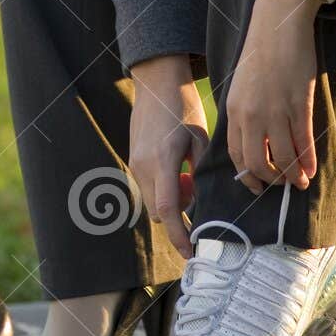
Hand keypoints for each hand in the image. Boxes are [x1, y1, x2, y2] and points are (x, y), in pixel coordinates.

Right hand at [128, 53, 210, 259]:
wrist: (156, 82)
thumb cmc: (183, 107)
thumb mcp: (200, 139)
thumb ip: (199, 173)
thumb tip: (203, 202)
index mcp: (163, 160)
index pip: (167, 210)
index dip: (179, 236)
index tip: (192, 253)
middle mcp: (143, 165)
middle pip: (159, 212)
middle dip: (178, 215)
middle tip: (195, 192)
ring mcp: (134, 163)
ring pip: (152, 202)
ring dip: (170, 201)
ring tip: (186, 176)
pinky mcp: (132, 160)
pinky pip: (147, 187)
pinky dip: (162, 188)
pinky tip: (175, 168)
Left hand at [226, 0, 319, 196]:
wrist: (277, 25)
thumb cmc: (260, 55)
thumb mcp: (241, 87)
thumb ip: (244, 115)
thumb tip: (255, 144)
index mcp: (233, 111)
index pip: (236, 155)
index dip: (248, 176)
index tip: (257, 185)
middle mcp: (251, 115)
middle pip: (257, 163)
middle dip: (271, 180)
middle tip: (282, 185)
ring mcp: (276, 111)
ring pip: (283, 158)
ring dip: (293, 175)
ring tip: (300, 181)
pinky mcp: (299, 104)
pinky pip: (304, 143)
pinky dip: (308, 161)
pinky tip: (312, 168)